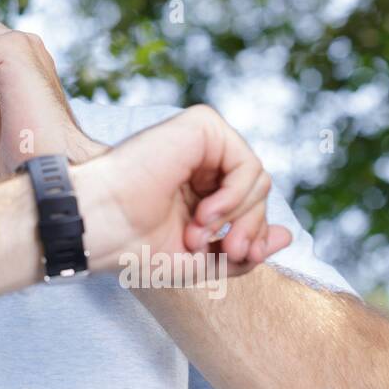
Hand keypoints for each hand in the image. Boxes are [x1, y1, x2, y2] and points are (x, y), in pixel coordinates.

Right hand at [77, 104, 292, 275]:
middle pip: (260, 192)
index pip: (252, 206)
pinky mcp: (201, 127)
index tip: (234, 256)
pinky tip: (207, 211)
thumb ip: (243, 249)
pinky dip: (237, 195)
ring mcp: (201, 142)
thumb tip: (287, 237)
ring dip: (239, 216)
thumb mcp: (202, 260)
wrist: (101, 227)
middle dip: (250, 228)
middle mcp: (202, 161)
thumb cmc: (136, 245)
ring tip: (199, 230)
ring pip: (258, 179)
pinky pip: (248, 164)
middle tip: (224, 249)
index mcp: (199, 188)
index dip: (253, 235)